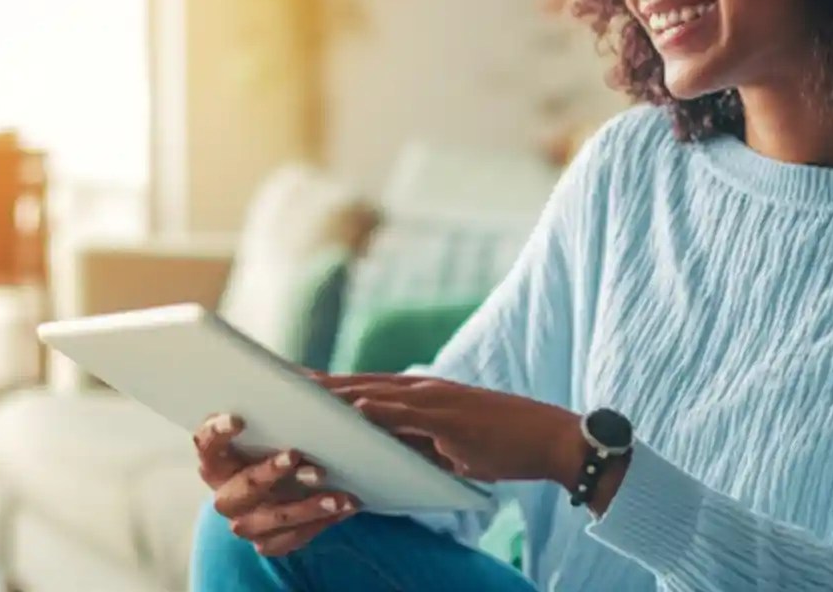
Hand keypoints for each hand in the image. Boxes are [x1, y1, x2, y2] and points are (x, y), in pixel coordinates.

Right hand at [193, 413, 359, 555]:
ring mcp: (245, 520)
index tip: (239, 419)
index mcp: (219, 458)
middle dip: (267, 473)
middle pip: (239, 488)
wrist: (293, 483)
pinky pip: (290, 538)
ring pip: (268, 519)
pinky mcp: (267, 540)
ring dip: (304, 507)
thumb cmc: (281, 441)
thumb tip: (303, 382)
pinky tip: (342, 507)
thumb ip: (283, 402)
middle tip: (294, 455)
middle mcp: (226, 492)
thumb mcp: (280, 420)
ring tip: (337, 495)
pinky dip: (319, 524)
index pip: (205, 444)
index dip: (217, 433)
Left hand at [315, 373, 581, 483]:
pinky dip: (381, 409)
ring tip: (302, 391)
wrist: (551, 439)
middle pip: (363, 383)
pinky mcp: (452, 417)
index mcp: (423, 396)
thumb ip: (416, 441)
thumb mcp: (450, 445)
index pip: (368, 387)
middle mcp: (426, 390)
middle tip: (282, 380)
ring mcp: (438, 401)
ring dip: (340, 391)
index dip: (332, 385)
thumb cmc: (502, 444)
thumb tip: (384, 452)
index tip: (298, 384)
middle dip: (323, 384)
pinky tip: (354, 409)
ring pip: (378, 392)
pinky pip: (410, 413)